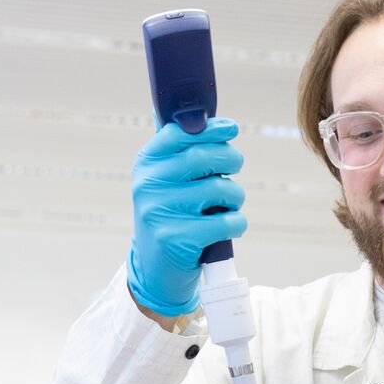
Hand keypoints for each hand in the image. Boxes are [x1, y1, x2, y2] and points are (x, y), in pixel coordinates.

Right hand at [127, 119, 247, 318]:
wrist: (156, 270)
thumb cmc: (170, 217)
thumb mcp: (165, 181)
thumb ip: (178, 151)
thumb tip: (195, 113)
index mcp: (146, 164)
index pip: (179, 133)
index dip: (211, 128)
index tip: (231, 129)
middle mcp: (148, 184)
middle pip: (204, 156)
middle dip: (230, 160)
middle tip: (234, 171)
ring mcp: (160, 211)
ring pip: (220, 188)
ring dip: (235, 197)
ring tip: (228, 205)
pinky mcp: (178, 238)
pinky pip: (226, 221)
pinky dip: (237, 223)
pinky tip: (229, 226)